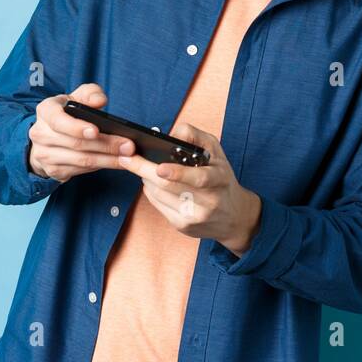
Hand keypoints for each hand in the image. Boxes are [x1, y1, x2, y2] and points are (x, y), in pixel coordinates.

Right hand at [27, 83, 135, 182]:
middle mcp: (41, 134)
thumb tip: (100, 101)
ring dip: (108, 160)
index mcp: (45, 111)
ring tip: (128, 157)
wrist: (47, 136)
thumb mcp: (75, 97)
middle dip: (106, 145)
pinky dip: (101, 166)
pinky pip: (81, 170)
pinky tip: (116, 162)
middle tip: (128, 146)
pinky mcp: (53, 171)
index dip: (77, 127)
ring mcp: (45, 155)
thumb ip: (90, 94)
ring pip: (81, 160)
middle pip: (76, 144)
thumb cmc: (66, 113)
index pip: (59, 120)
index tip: (96, 130)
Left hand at [116, 123, 260, 254]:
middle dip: (144, 170)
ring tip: (144, 168)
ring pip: (158, 194)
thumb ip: (194, 136)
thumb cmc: (221, 179)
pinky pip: (157, 204)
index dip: (178, 173)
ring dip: (146, 178)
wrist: (234, 216)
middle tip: (127, 158)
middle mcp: (208, 201)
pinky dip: (150, 190)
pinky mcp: (182, 226)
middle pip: (169, 186)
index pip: (199, 178)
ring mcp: (194, 217)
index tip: (159, 167)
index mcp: (220, 179)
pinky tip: (153, 183)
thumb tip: (168, 135)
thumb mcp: (216, 152)